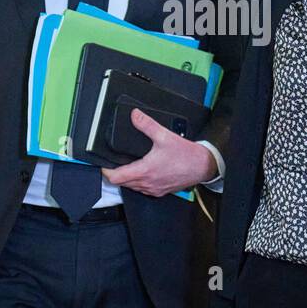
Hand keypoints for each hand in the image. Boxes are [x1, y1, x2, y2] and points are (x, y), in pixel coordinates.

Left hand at [102, 109, 217, 196]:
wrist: (202, 166)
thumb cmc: (186, 155)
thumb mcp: (164, 135)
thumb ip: (147, 124)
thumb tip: (135, 116)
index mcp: (144, 171)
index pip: (116, 177)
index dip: (105, 171)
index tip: (103, 165)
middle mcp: (147, 183)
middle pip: (122, 183)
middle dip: (115, 174)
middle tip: (113, 163)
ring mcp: (154, 189)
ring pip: (132, 187)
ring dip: (127, 179)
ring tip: (127, 166)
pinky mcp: (161, 191)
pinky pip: (143, 190)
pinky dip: (139, 183)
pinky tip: (143, 172)